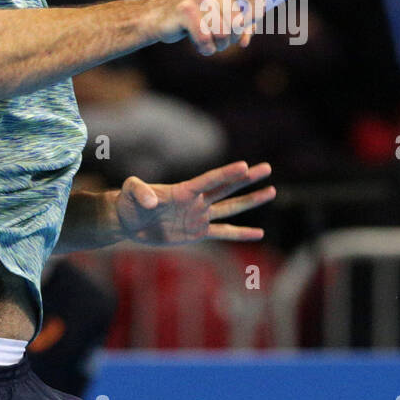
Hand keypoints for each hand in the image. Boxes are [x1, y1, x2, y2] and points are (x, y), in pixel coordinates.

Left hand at [115, 160, 273, 243]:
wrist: (128, 221)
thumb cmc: (127, 202)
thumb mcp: (129, 192)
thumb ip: (140, 191)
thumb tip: (152, 203)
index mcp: (184, 190)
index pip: (210, 180)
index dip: (226, 173)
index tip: (244, 166)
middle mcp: (197, 201)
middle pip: (227, 188)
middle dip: (247, 179)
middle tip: (267, 167)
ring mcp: (199, 217)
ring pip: (231, 208)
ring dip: (251, 200)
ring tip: (272, 191)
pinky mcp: (197, 233)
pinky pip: (224, 232)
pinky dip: (241, 233)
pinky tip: (258, 233)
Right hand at [151, 0, 264, 55]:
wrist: (159, 15)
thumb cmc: (197, 16)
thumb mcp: (222, 12)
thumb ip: (241, 21)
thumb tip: (245, 40)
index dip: (257, 13)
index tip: (245, 24)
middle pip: (240, 21)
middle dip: (233, 37)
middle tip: (222, 38)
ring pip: (224, 33)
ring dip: (220, 45)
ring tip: (210, 41)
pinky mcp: (186, 11)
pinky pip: (206, 40)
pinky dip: (206, 49)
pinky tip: (201, 46)